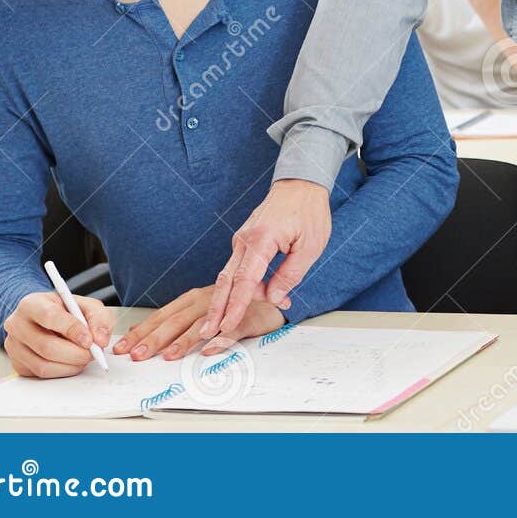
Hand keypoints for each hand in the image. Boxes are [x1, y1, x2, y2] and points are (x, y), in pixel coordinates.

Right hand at [2, 291, 112, 378]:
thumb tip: (100, 341)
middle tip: (93, 353)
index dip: (72, 330)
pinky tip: (71, 362)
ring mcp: (13, 346)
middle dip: (76, 354)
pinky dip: (62, 372)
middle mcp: (17, 324)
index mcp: (32, 304)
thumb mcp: (86, 305)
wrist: (45, 319)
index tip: (90, 340)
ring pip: (43, 365)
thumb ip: (99, 318)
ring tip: (84, 358)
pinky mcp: (17, 364)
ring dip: (71, 366)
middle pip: (46, 346)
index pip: (50, 316)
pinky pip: (41, 375)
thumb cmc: (65, 311)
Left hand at [115, 284, 284, 362]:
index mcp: (190, 300)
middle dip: (154, 339)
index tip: (122, 347)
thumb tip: (138, 329)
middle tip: (138, 355)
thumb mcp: (197, 311)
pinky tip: (209, 350)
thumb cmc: (230, 308)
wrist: (270, 300)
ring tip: (169, 356)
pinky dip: (220, 340)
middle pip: (175, 321)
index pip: (160, 317)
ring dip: (184, 341)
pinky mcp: (245, 318)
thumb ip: (171, 320)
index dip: (140, 332)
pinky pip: (232, 330)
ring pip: (201, 325)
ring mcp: (225, 309)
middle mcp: (205, 301)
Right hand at [202, 179, 330, 338]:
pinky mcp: (244, 241)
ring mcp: (242, 239)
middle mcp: (245, 239)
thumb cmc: (309, 212)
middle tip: (206, 332)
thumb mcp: (310, 246)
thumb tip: (274, 299)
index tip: (225, 326)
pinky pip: (238, 267)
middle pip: (226, 280)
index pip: (245, 280)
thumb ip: (290, 274)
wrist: (301, 185)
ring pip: (229, 275)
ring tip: (219, 324)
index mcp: (262, 239)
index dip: (235, 306)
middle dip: (216, 309)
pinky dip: (239, 286)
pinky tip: (251, 299)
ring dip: (226, 300)